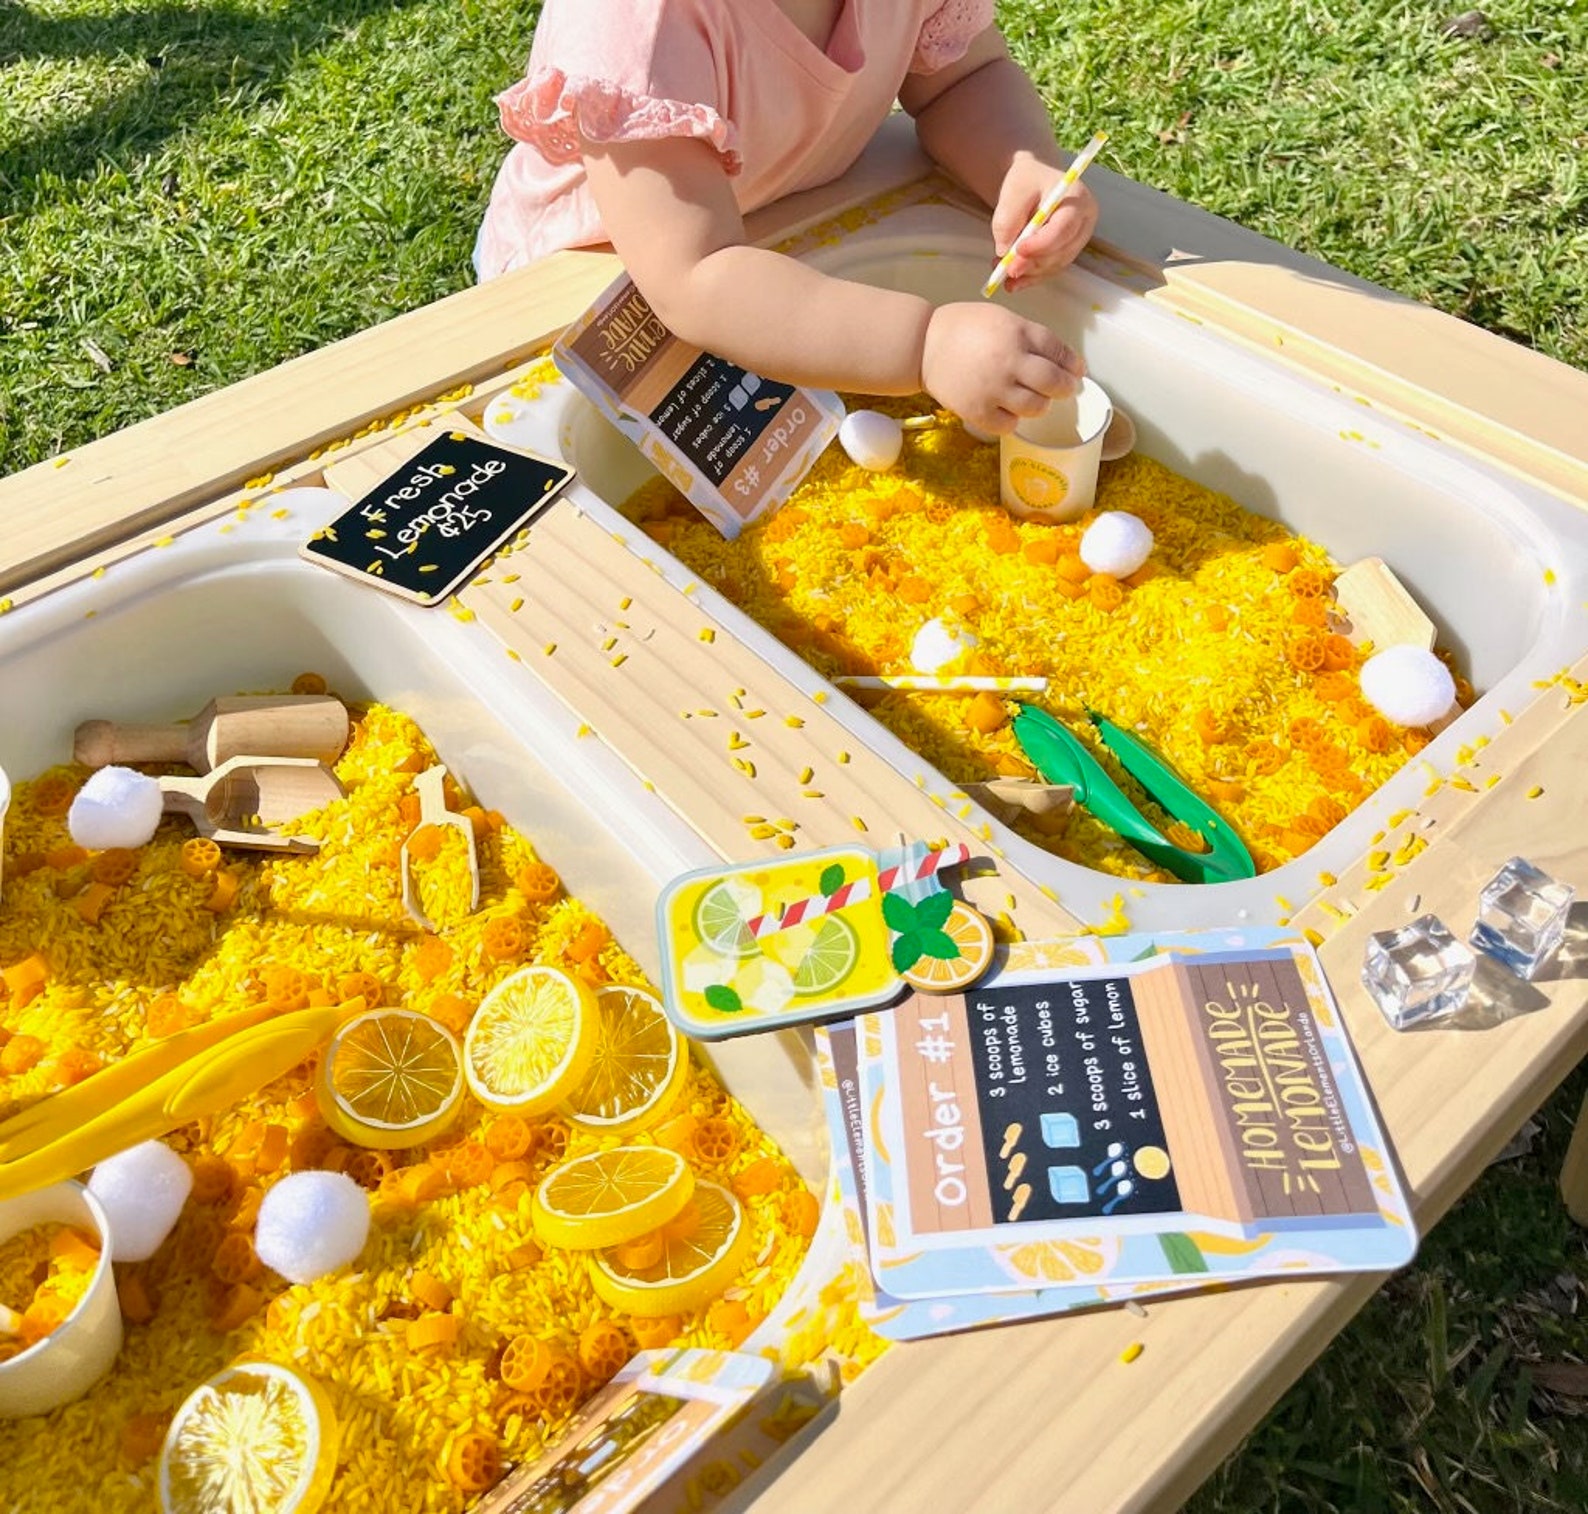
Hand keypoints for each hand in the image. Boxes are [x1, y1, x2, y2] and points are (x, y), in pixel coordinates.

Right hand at [919, 302, 1084, 435]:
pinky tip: (1006, 409)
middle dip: (1066, 387)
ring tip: (1031, 399)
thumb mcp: (1002, 318)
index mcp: (1017, 333)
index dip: (1072, 363)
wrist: (923, 346)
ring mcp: (993, 389)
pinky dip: (1013, 420)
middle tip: (1065, 389)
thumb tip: (1062, 361)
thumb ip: (1030, 336)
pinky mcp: (977, 411)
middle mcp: (1009, 361)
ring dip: (1039, 404)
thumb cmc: (964, 328)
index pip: (1058, 351)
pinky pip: (1010, 425)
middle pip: (1054, 383)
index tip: (1076, 370)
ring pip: (1036, 407)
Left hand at [991, 152, 1098, 290]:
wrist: (1031, 182)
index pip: (1064, 227)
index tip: (1018, 250)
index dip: (1042, 243)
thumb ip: (1007, 219)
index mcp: (1077, 197)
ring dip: (1028, 272)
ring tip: (1002, 270)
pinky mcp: (1067, 252)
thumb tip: (1005, 252)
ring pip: (1055, 264)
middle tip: (1006, 269)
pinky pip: (1050, 270)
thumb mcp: (1012, 191)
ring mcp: (1077, 239)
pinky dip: (1030, 278)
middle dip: (1033, 263)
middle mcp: (1084, 220)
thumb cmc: (1025, 180)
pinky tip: (1013, 283)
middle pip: (1062, 250)